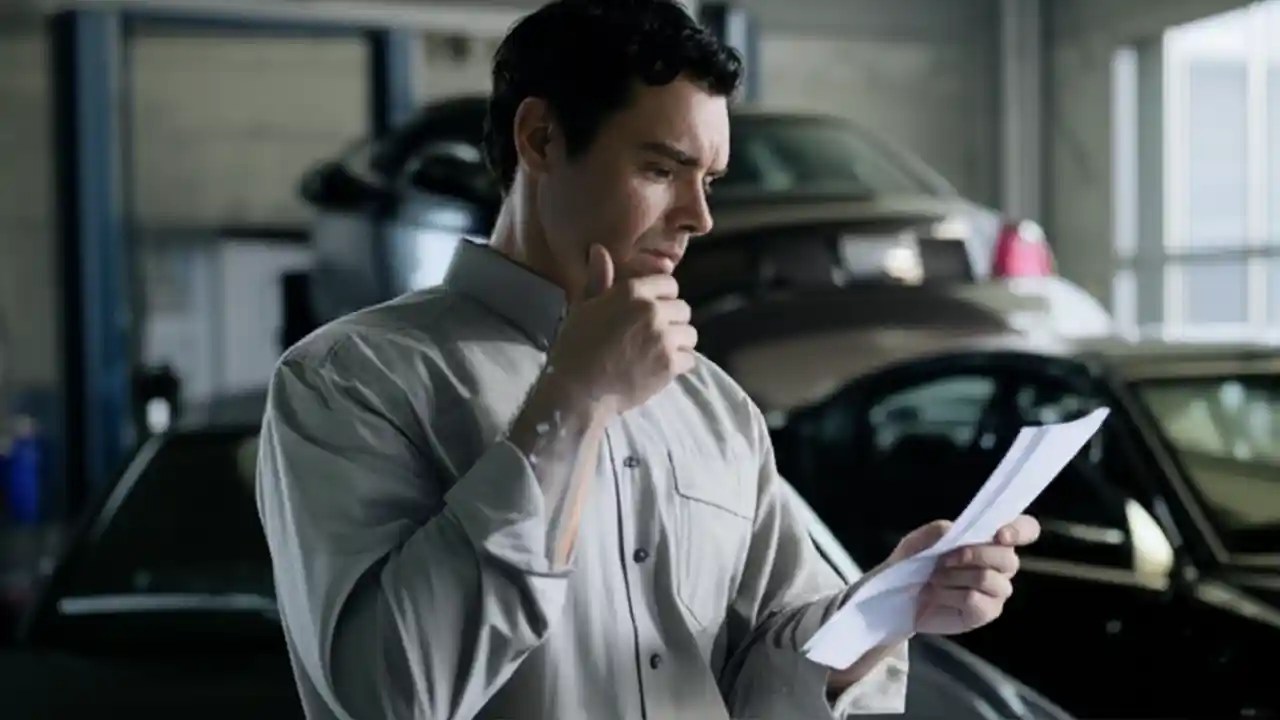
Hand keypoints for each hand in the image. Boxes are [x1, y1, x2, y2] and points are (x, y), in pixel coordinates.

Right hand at [546, 244, 696, 416]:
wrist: (578, 391)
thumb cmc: (575, 347)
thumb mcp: (583, 307)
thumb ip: (599, 279)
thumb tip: (599, 249)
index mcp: (632, 292)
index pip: (669, 284)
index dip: (662, 297)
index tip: (652, 311)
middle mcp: (652, 310)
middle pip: (683, 308)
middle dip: (672, 320)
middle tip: (653, 336)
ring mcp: (664, 338)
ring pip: (689, 334)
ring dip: (678, 342)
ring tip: (659, 352)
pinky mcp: (670, 364)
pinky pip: (690, 359)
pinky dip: (679, 364)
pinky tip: (661, 369)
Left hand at [889, 515, 1040, 635]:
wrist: (899, 595)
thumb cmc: (915, 563)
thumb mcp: (919, 541)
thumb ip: (938, 531)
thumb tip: (955, 531)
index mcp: (992, 540)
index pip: (1027, 530)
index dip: (1020, 530)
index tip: (1000, 535)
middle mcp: (1001, 566)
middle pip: (1008, 558)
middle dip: (974, 554)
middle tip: (944, 560)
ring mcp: (996, 591)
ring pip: (988, 578)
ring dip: (955, 576)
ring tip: (934, 579)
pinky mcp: (986, 612)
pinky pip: (975, 600)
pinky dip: (949, 594)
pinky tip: (936, 593)